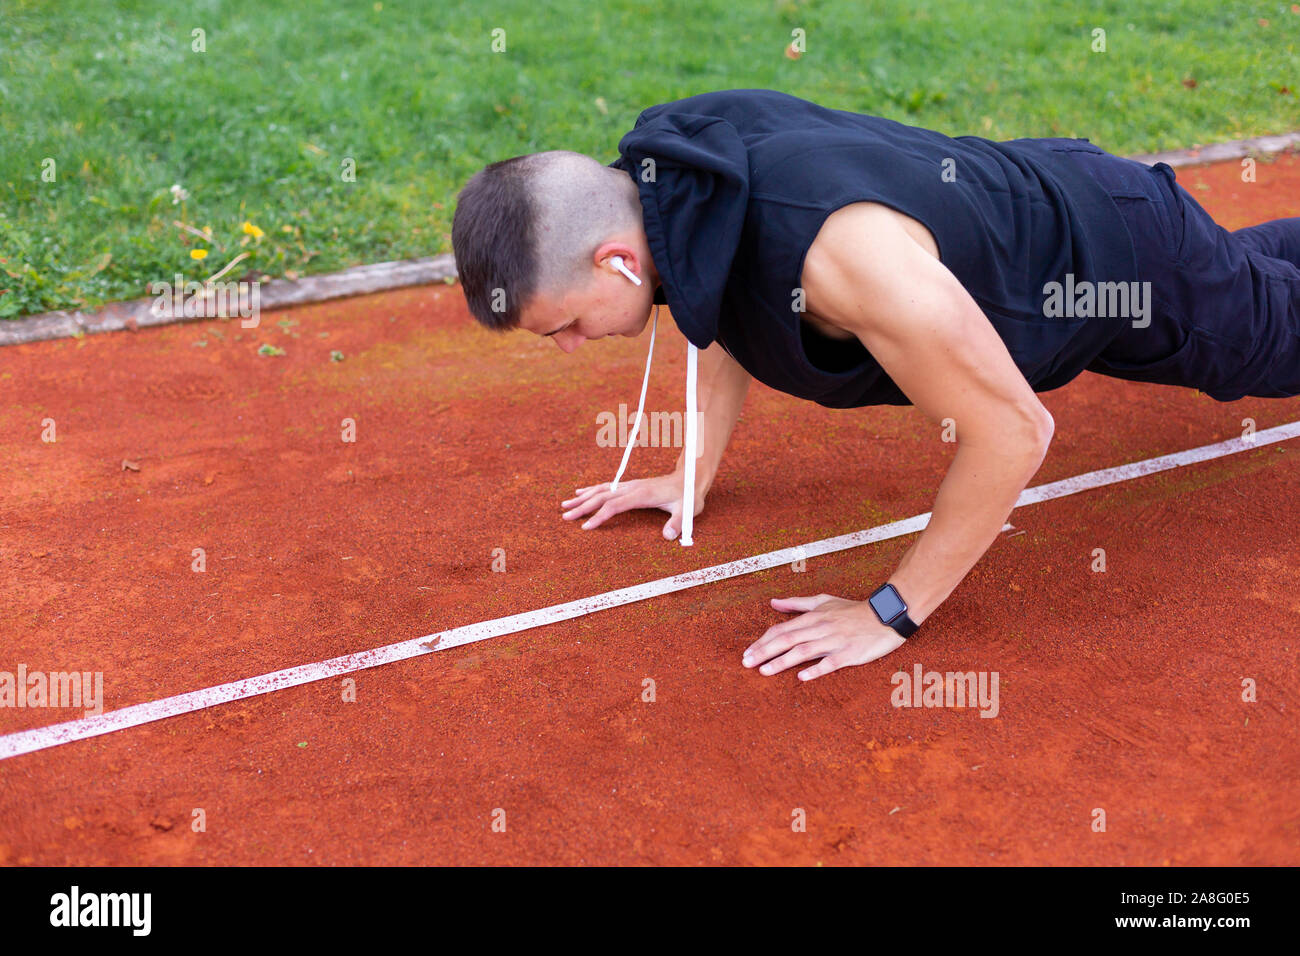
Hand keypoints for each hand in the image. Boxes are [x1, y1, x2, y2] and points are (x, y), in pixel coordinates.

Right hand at [561, 471, 704, 539]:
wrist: (690, 479)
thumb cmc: (688, 496)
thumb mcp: (687, 511)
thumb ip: (678, 523)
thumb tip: (668, 536)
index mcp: (642, 494)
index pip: (615, 506)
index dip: (599, 516)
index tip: (585, 527)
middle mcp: (632, 487)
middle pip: (602, 497)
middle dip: (582, 506)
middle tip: (565, 516)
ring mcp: (630, 485)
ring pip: (601, 490)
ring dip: (582, 497)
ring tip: (564, 504)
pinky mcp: (630, 486)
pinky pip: (607, 487)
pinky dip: (591, 490)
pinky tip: (580, 492)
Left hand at [742, 593, 907, 681]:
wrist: (885, 615)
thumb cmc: (852, 610)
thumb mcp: (823, 601)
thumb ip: (797, 603)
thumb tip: (773, 603)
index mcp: (813, 617)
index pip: (781, 629)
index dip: (763, 641)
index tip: (747, 653)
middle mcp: (820, 628)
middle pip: (787, 640)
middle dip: (764, 652)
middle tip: (747, 664)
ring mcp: (834, 641)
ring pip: (804, 651)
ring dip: (782, 661)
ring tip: (765, 671)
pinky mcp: (849, 653)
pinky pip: (830, 662)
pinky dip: (816, 669)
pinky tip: (802, 677)